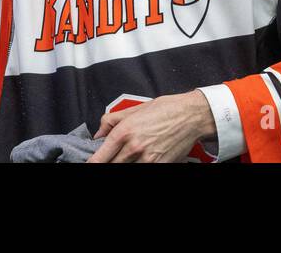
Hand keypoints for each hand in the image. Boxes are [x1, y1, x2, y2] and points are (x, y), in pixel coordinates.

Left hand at [87, 91, 214, 162]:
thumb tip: (98, 134)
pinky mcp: (160, 165)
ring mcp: (147, 159)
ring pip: (125, 170)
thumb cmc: (166, 109)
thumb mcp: (134, 109)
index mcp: (124, 131)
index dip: (91, 164)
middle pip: (111, 166)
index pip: (99, 158)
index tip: (89, 164)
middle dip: (108, 163)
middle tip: (110, 158)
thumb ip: (112, 120)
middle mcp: (133, 147)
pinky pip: (142, 171)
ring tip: (128, 157)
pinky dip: (138, 166)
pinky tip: (138, 160)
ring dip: (123, 164)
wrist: (191, 116)